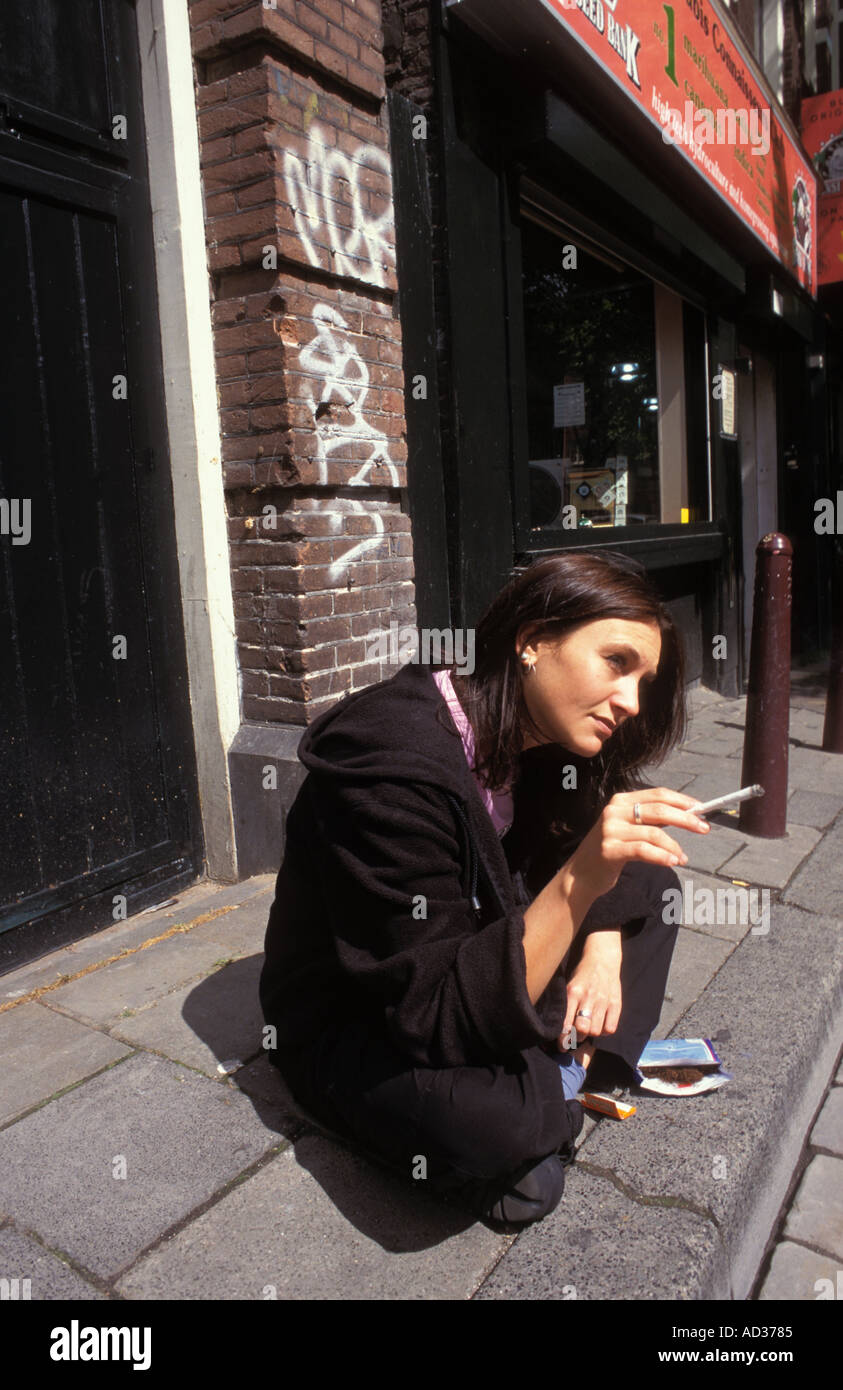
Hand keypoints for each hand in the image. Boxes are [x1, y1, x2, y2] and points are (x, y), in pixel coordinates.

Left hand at [558, 930, 622, 1044]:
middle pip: (581, 1029)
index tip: (560, 1045)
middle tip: (574, 1037)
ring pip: (595, 1031)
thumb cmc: (581, 975)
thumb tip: (557, 1027)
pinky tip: (600, 1024)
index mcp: (573, 992)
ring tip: (587, 1029)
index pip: (565, 1021)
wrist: (602, 959)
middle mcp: (588, 997)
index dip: (562, 1038)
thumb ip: (565, 1004)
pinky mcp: (616, 1003)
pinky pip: (610, 1028)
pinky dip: (604, 1031)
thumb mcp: (568, 985)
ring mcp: (603, 1001)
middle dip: (576, 1038)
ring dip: (590, 1034)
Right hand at [564, 787, 710, 902]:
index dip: (682, 801)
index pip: (658, 795)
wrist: (581, 874)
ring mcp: (610, 830)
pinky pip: (643, 850)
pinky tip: (672, 862)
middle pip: (659, 810)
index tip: (701, 810)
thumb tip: (687, 815)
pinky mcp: (609, 849)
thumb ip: (650, 820)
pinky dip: (661, 856)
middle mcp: (614, 811)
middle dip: (686, 819)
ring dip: (674, 846)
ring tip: (682, 857)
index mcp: (621, 801)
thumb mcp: (628, 828)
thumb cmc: (611, 850)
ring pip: (653, 833)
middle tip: (704, 828)